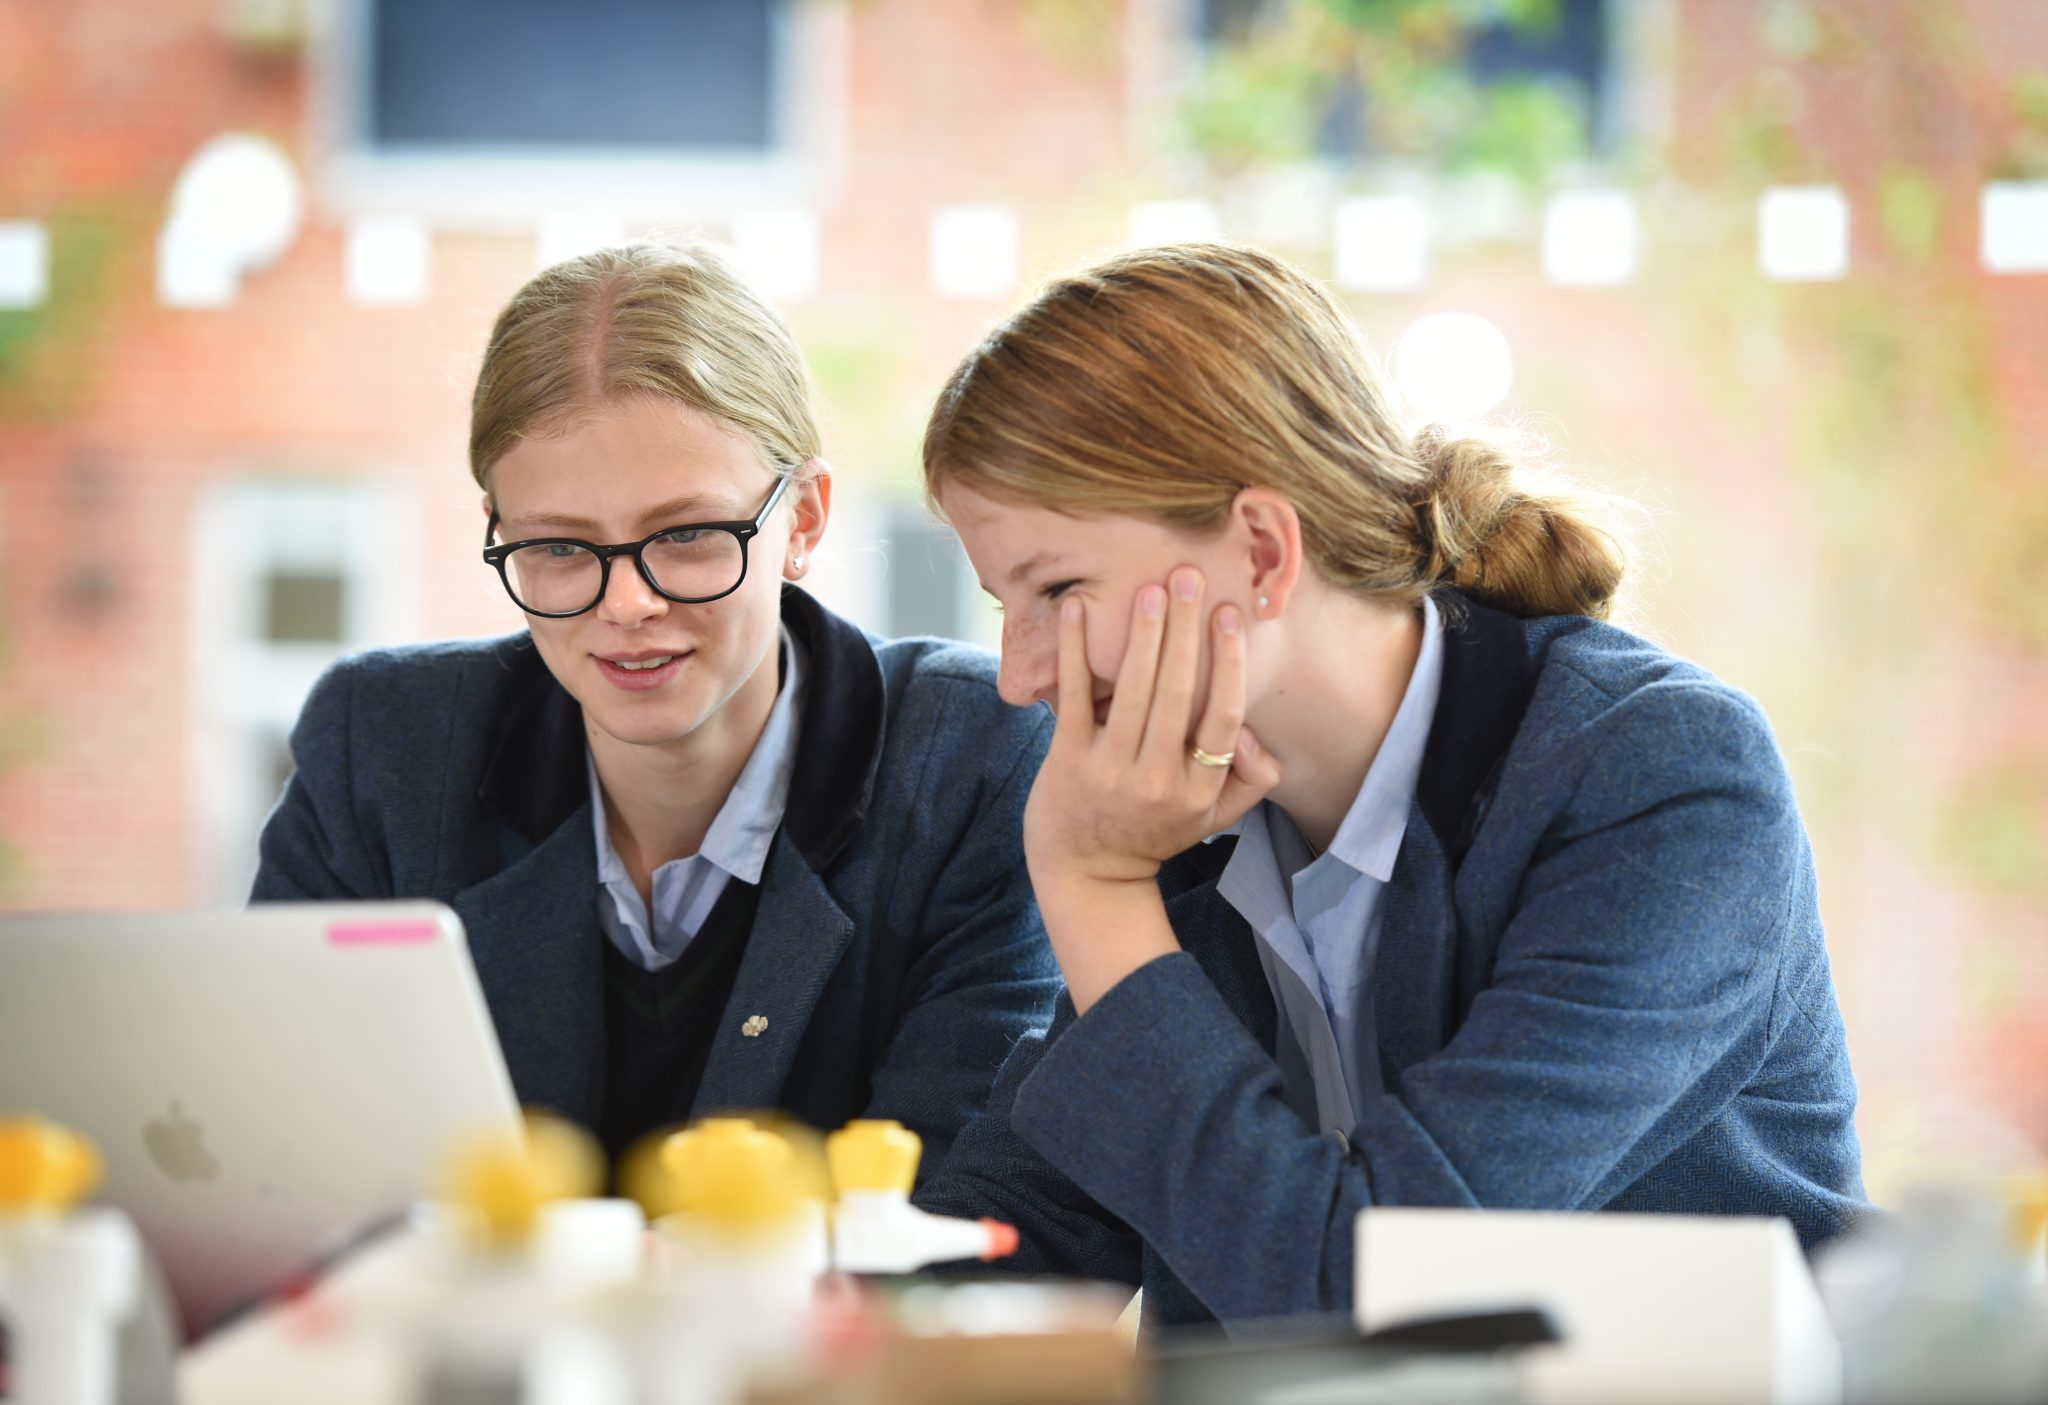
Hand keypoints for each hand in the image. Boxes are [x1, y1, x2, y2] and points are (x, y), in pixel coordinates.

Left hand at [1023, 567, 1284, 894]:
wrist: (1089, 874)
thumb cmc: (1157, 831)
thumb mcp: (1217, 818)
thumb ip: (1254, 780)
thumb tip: (1254, 730)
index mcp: (1199, 789)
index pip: (1224, 717)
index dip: (1229, 663)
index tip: (1230, 614)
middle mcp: (1157, 780)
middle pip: (1179, 694)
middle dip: (1186, 630)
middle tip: (1190, 575)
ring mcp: (1110, 770)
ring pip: (1134, 692)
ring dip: (1144, 634)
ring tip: (1151, 589)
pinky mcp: (1067, 761)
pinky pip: (1075, 697)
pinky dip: (1074, 650)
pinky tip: (1074, 608)